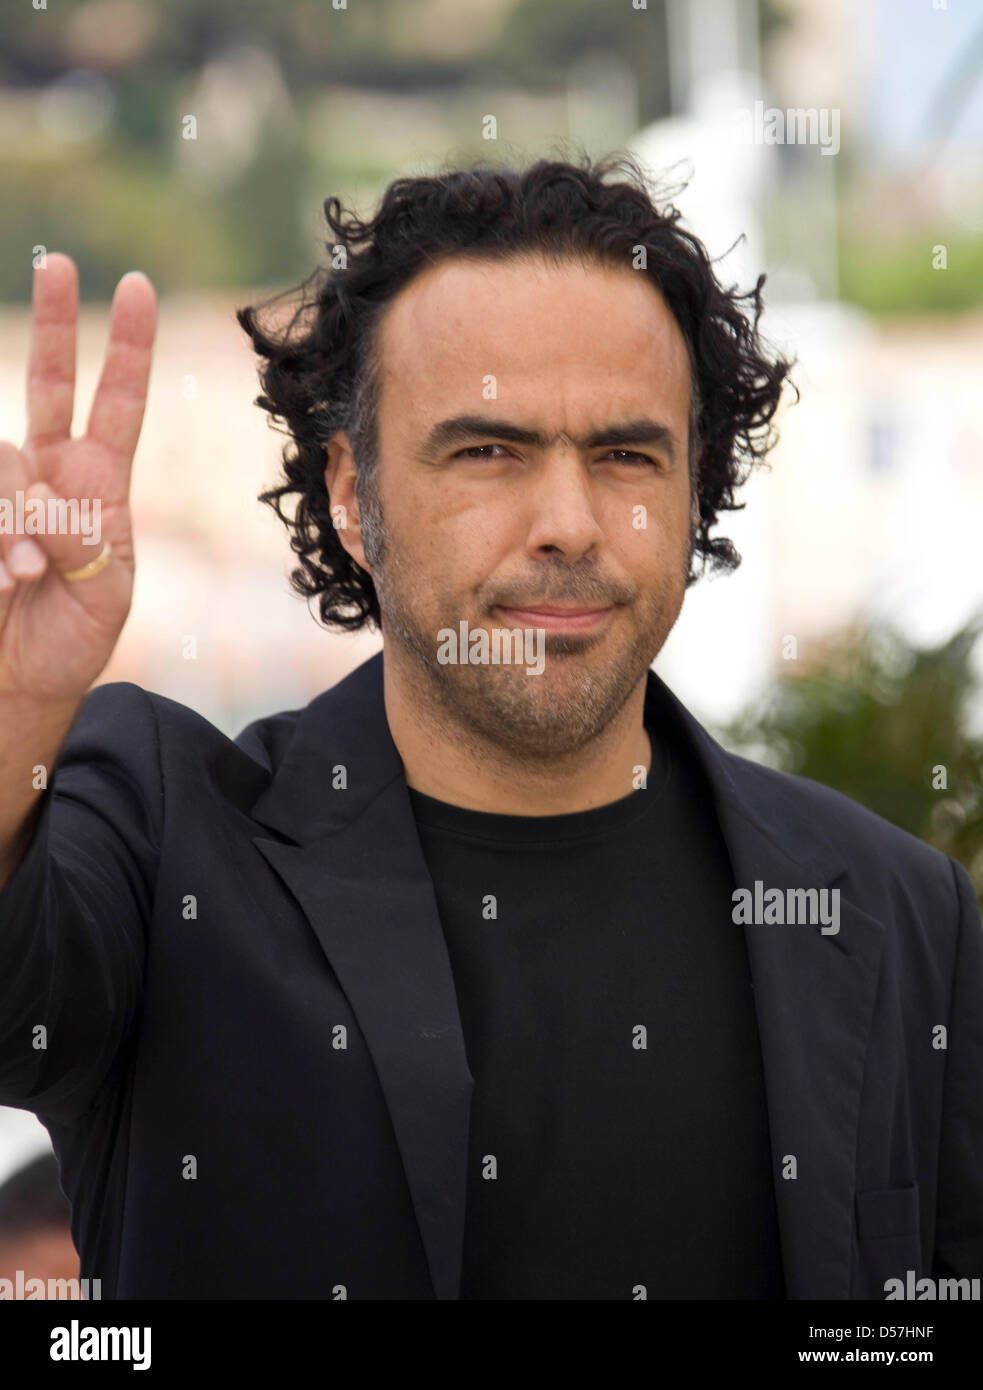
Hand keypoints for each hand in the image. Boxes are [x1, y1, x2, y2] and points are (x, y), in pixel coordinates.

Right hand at [0, 254, 156, 700]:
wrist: (20, 684)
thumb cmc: (72, 640)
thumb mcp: (105, 595)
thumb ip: (87, 540)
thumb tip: (46, 496)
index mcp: (99, 487)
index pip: (117, 404)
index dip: (126, 348)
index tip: (138, 288)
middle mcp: (48, 474)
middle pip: (46, 382)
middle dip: (55, 322)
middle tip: (60, 263)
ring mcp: (2, 491)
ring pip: (0, 459)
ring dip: (11, 521)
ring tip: (22, 576)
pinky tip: (0, 581)